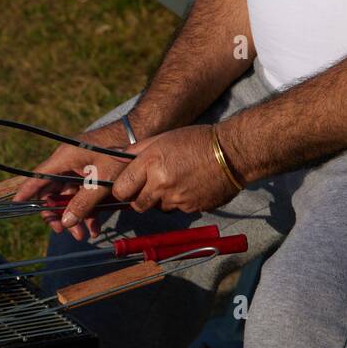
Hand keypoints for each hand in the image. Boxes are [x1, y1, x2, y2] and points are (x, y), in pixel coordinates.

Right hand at [11, 121, 132, 240]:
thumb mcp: (103, 180)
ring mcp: (79, 168)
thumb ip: (84, 202)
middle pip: (52, 192)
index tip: (16, 205)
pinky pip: (82, 194)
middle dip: (58, 215)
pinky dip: (87, 210)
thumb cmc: (120, 154)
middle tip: (64, 232)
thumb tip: (66, 222)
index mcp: (64, 158)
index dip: (26, 192)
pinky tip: (95, 227)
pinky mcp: (91, 173)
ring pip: (69, 197)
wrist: (140, 136)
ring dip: (75, 217)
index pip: (38, 177)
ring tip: (85, 236)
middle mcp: (68, 162)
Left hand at [110, 125, 240, 214]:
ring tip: (177, 180)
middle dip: (140, 197)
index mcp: (151, 163)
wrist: (232, 153)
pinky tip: (190, 185)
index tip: (128, 185)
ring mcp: (176, 199)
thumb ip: (137, 151)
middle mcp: (161, 183)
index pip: (120, 189)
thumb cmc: (197, 140)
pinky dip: (180, 201)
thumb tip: (114, 157)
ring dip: (161, 199)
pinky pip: (177, 209)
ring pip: (158, 207)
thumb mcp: (163, 138)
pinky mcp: (191, 209)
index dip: (123, 189)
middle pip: (137, 205)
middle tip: (151, 184)